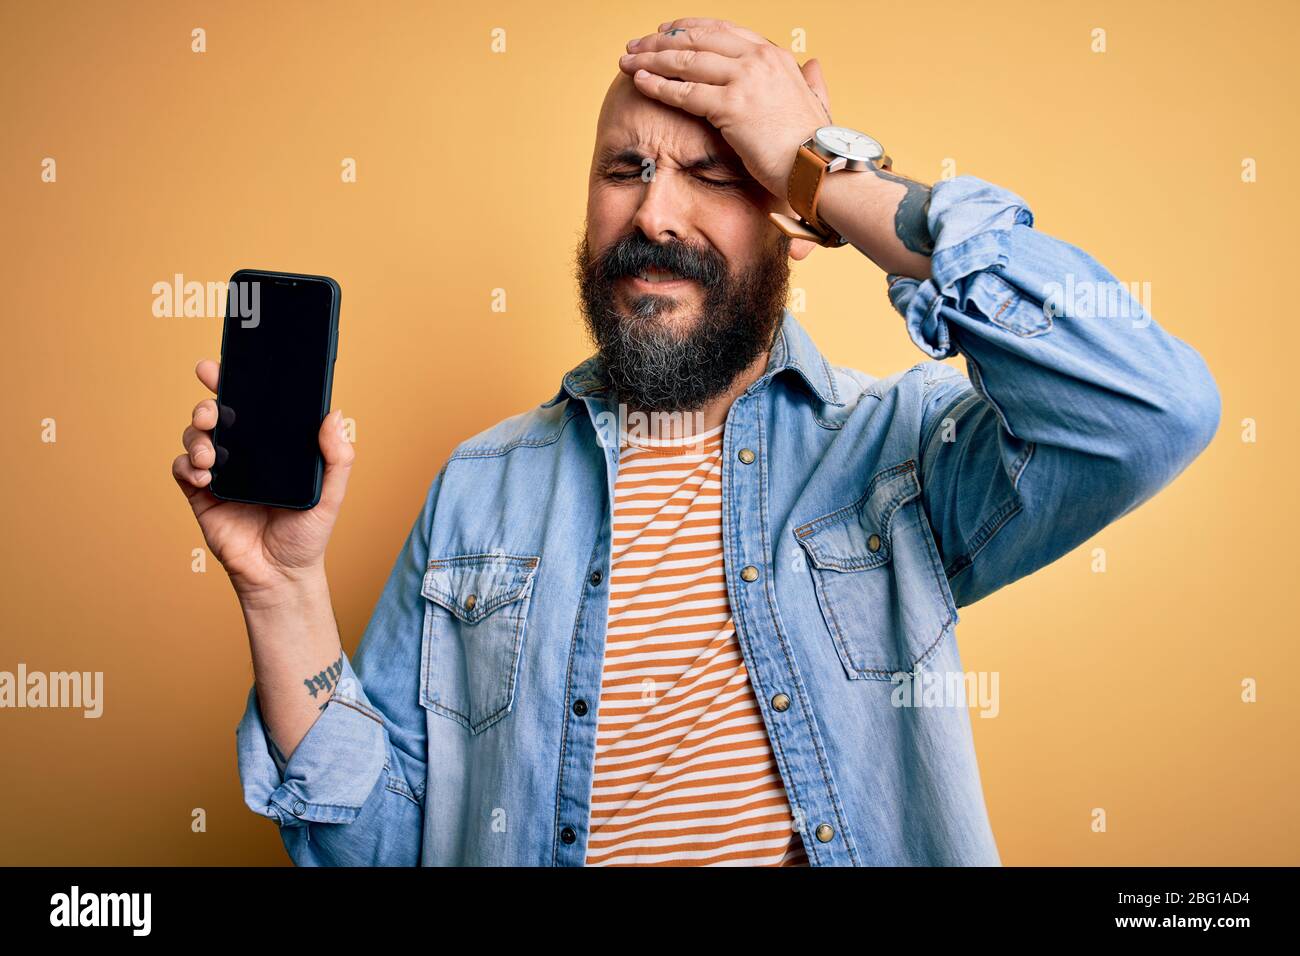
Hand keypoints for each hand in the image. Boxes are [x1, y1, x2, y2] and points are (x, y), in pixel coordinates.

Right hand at [171, 359, 353, 603]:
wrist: (281, 576)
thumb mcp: (330, 495)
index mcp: (273, 446)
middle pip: (217, 415)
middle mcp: (244, 453)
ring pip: (196, 437)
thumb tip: (334, 415)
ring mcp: (221, 472)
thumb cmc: (307, 535)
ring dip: (197, 437)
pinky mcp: (201, 495)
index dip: (232, 382)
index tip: (219, 367)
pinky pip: (182, 469)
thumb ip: (337, 458)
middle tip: (211, 413)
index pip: (251, 406)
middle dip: (207, 405)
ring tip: (210, 456)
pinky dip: (186, 466)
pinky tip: (202, 476)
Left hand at [619, 17, 832, 200]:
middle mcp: (758, 59)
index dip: (689, 29)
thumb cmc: (815, 144)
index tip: (666, 32)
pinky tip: (639, 82)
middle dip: (661, 42)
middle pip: (698, 40)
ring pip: (686, 61)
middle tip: (635, 45)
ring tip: (626, 61)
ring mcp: (745, 80)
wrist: (820, 166)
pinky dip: (657, 85)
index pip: (722, 30)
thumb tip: (813, 66)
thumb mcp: (817, 101)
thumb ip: (811, 80)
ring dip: (651, 59)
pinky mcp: (732, 106)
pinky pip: (685, 92)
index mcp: (775, 55)